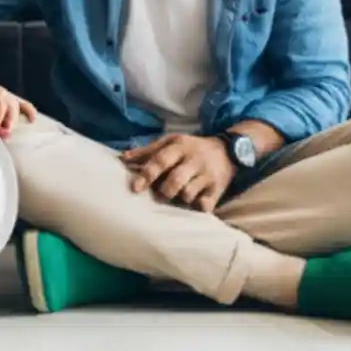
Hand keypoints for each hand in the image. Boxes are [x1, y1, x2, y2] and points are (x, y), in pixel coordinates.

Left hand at [121, 134, 235, 211]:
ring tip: (179, 196)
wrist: (228, 151)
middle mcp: (194, 160)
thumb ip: (147, 151)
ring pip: (188, 195)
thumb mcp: (170, 142)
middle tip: (161, 195)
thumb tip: (122, 158)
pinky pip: (204, 205)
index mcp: (180, 147)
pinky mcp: (218, 190)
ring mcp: (207, 176)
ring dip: (180, 199)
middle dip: (164, 192)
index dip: (146, 175)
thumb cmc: (190, 148)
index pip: (161, 161)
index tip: (135, 189)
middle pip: (175, 180)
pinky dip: (196, 208)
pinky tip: (194, 203)